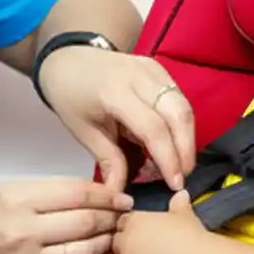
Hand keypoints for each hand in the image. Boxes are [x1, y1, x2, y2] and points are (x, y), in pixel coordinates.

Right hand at [0, 177, 134, 253]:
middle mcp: (24, 233)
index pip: (76, 194)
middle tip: (124, 214)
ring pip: (84, 253)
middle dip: (112, 217)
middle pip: (85, 223)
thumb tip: (90, 194)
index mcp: (17, 201)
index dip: (106, 194)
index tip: (121, 196)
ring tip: (116, 233)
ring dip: (107, 242)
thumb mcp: (4, 188)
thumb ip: (46, 190)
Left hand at [39, 46, 195, 191]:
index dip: (168, 159)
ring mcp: (152, 69)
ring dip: (186, 138)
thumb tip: (120, 194)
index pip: (153, 128)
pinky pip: (178, 98)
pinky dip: (180, 124)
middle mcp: (139, 76)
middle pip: (178, 114)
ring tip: (179, 165)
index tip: (175, 185)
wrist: (67, 59)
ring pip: (184, 106)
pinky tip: (173, 143)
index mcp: (115, 92)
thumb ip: (108, 160)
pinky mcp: (159, 69)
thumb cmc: (70, 95)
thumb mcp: (82, 130)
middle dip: (186, 150)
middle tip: (182, 177)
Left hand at [113, 190, 207, 253]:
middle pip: (117, 244)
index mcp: (133, 221)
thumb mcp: (184, 214)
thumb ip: (178, 203)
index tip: (144, 235)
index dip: (132, 229)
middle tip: (147, 253)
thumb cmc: (190, 235)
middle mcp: (124, 241)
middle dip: (128, 248)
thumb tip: (181, 194)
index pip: (122, 223)